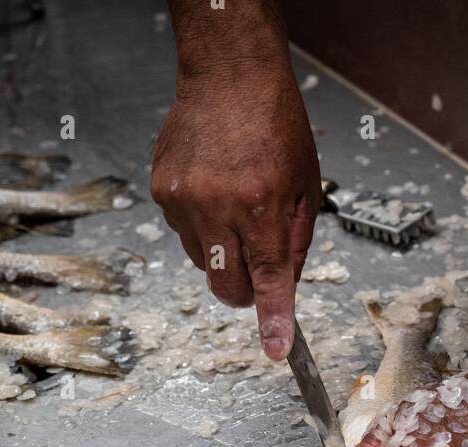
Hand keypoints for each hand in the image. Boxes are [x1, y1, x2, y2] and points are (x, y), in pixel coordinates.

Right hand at [151, 59, 320, 359]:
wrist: (229, 76)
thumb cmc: (274, 124)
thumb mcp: (306, 187)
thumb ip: (296, 244)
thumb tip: (285, 290)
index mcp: (261, 204)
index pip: (269, 278)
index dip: (273, 320)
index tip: (276, 349)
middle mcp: (218, 205)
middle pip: (228, 287)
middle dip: (246, 292)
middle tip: (259, 270)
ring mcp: (184, 200)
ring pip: (205, 265)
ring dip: (225, 255)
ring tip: (237, 211)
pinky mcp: (162, 192)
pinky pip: (185, 236)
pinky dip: (204, 229)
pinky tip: (214, 195)